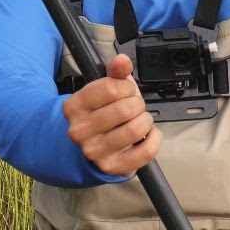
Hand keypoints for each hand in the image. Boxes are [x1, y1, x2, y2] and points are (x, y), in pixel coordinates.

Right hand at [61, 54, 161, 176]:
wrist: (84, 148)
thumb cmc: (97, 116)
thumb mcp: (100, 91)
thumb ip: (114, 73)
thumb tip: (123, 61)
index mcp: (74, 107)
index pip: (111, 88)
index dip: (126, 87)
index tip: (125, 91)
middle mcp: (80, 130)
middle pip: (125, 109)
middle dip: (137, 104)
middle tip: (134, 107)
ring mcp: (95, 151)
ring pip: (136, 129)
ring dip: (145, 121)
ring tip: (139, 120)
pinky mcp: (112, 167)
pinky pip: (146, 151)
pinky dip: (154, 139)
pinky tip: (147, 135)